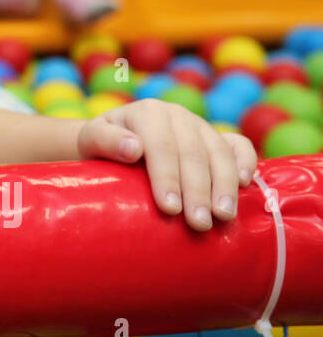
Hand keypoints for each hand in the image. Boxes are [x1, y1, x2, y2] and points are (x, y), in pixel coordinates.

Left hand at [76, 99, 257, 230]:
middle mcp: (176, 115)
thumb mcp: (91, 140)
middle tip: (199, 224)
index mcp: (147, 112)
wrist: (112, 142)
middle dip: (197, 190)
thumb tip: (133, 148)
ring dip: (223, 185)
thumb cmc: (100, 148)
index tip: (169, 208)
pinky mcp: (216, 137)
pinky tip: (246, 184)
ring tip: (223, 216)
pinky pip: (238, 145)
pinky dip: (245, 162)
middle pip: (192, 153)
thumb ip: (105, 141)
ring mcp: (199, 125)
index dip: (166, 177)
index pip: (160, 146)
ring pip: (218, 152)